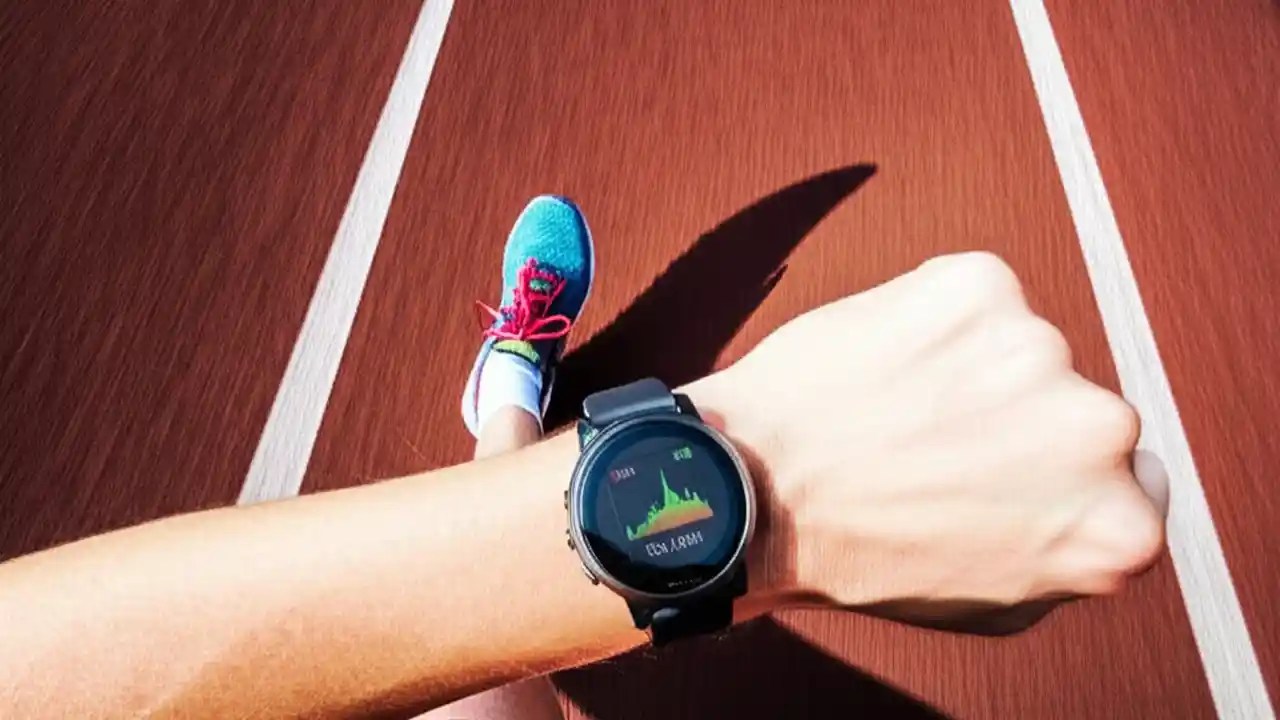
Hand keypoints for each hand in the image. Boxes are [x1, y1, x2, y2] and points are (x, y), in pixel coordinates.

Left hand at [694, 252, 1166, 626]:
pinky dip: (933, 320)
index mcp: (1118, 525)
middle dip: (1017, 423)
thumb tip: (1099, 492)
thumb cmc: (859, 554)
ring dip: (970, 371)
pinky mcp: (979, 284)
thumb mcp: (996, 602)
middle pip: (1077, 409)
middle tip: (935, 449)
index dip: (1053, 478)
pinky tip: (883, 364)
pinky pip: (973, 298)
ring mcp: (1038, 348)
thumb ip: (1070, 550)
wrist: (755, 487)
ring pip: (1020, 350)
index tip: (1003, 479)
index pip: (1125, 480)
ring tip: (894, 411)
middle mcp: (1096, 431)